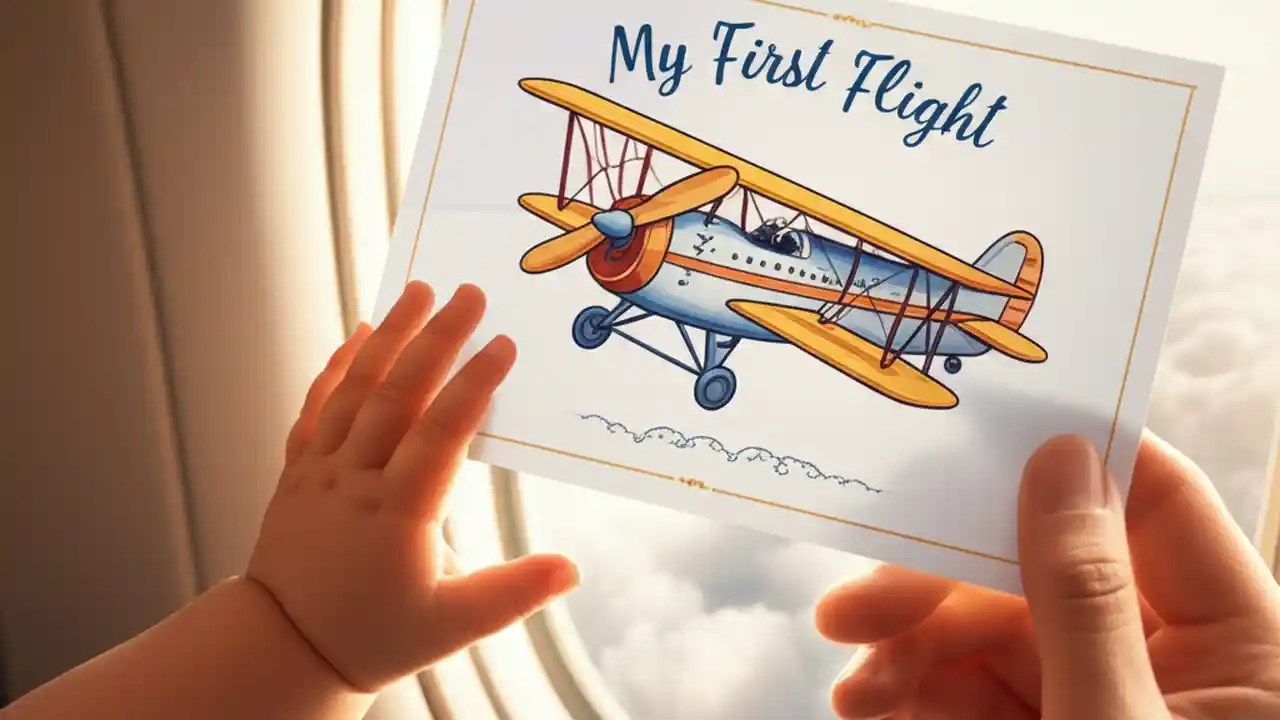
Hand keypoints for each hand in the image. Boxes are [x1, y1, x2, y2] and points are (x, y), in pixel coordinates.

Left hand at [246, 281, 578, 693]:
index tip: (503, 344)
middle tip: (468, 293)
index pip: (442, 433)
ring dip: (388, 336)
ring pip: (355, 389)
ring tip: (417, 292)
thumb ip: (515, 594)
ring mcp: (320, 470)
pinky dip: (338, 367)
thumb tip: (573, 569)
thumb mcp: (453, 626)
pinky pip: (317, 407)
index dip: (475, 384)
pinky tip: (357, 336)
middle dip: (437, 338)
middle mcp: (354, 480)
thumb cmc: (372, 637)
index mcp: (397, 512)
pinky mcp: (297, 471)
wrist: (283, 649)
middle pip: (398, 394)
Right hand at [814, 433, 1279, 718]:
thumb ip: (1086, 598)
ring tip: (853, 684)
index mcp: (1246, 648)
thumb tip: (1061, 458)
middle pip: (1047, 574)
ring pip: (1000, 636)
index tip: (971, 428)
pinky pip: (983, 694)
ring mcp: (1113, 703)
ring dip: (912, 650)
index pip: (1161, 505)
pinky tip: (871, 703)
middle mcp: (1181, 666)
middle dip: (938, 589)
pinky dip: (921, 694)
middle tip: (852, 605)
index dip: (1072, 456)